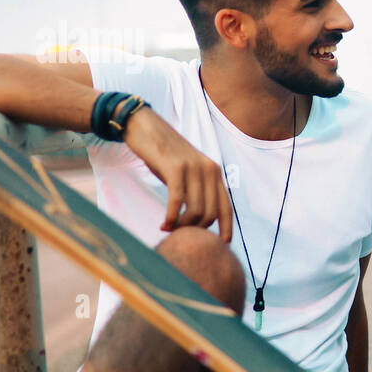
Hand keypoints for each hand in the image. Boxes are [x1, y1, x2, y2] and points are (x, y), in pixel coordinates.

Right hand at [121, 108, 232, 241]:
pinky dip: (171, 217)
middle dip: (197, 229)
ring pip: (195, 210)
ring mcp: (193, 168)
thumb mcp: (186, 172)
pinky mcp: (175, 168)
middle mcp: (209, 170)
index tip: (222, 245)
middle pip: (211, 214)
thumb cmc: (163, 154)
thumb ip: (196, 190)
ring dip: (182, 226)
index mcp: (215, 173)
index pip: (227, 207)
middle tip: (180, 234)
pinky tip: (164, 224)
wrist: (144, 127)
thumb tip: (199, 219)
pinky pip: (178, 201)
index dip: (227, 228)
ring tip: (170, 229)